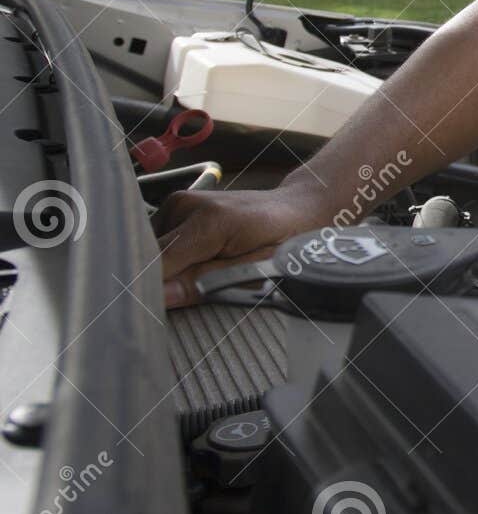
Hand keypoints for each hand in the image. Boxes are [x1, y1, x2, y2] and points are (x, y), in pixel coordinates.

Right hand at [153, 184, 324, 306]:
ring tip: (202, 272)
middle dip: (159, 281)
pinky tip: (196, 261)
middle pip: (149, 256)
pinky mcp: (175, 206)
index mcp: (212, 221)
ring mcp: (179, 202)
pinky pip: (157, 242)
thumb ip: (206, 283)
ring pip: (149, 250)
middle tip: (186, 295)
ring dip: (164, 269)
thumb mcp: (256, 271)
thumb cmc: (283, 241)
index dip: (151, 289)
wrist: (294, 210)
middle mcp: (188, 205)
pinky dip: (168, 258)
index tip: (148, 311)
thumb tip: (161, 296)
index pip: (159, 262)